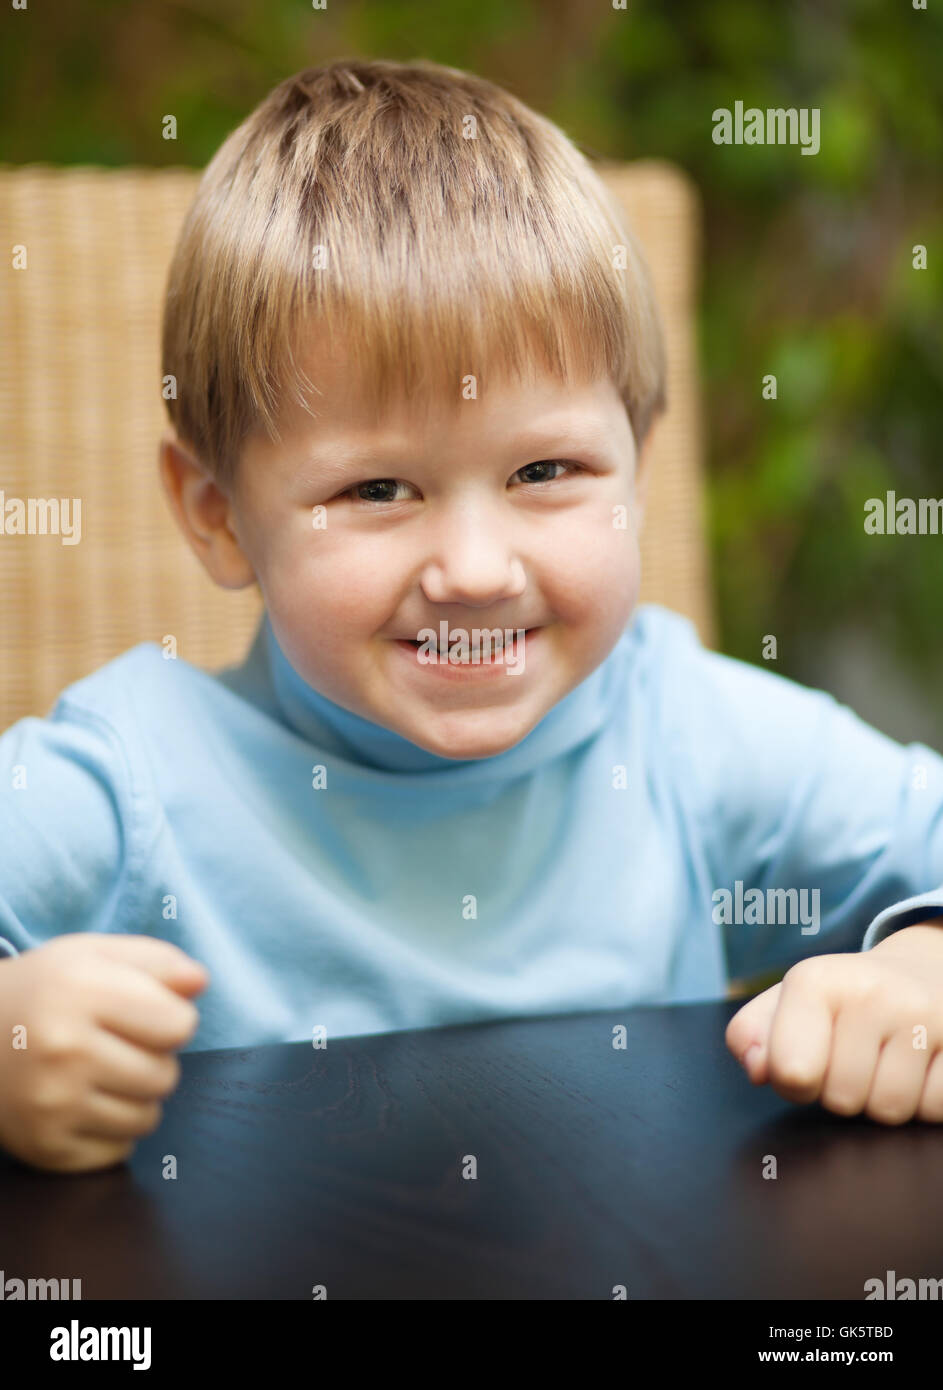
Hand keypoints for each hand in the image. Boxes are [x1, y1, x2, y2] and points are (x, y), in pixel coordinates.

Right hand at [0, 932, 208, 1171]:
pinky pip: (119, 1150)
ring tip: (98, 1074)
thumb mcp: (94, 954)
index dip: (170, 1018)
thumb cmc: (45, 991)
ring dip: (135, 1098)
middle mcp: (65, 1049)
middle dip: (153, 1060)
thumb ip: (156, 961)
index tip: (142, 1014)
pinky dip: (110, 1132)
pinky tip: (81, 1103)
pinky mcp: (45, 1146)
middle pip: (166, 1076)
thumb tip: (200, 982)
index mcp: (81, 991)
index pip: (180, 1025)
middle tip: (115, 1046)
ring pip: (148, 1118)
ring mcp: (53, 1103)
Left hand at [724, 923, 942, 1123]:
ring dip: (885, 1099)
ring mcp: (924, 1015)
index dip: (794, 1083)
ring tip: (887, 1060)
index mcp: (815, 980)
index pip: (791, 1072)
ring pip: (889, 1109)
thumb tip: (756, 1068)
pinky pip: (934, 1108)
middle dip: (844, 1091)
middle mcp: (871, 991)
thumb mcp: (788, 1003)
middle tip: (856, 1057)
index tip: (805, 1063)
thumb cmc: (843, 1001)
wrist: (919, 972)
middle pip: (841, 1099)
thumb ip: (752, 1034)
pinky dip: (925, 1100)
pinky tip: (921, 1066)